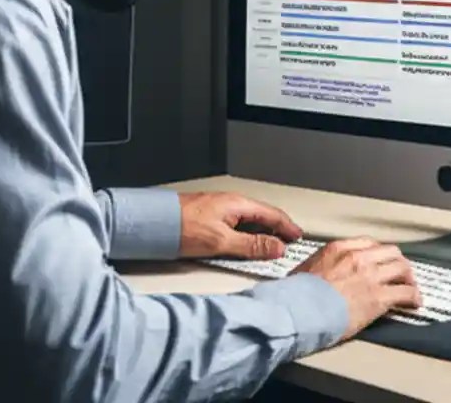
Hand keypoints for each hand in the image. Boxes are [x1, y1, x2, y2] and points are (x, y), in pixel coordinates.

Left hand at [177, 192, 302, 259]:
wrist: (152, 223)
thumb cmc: (182, 228)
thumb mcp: (222, 242)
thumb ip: (251, 245)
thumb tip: (277, 247)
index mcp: (238, 204)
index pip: (272, 214)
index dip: (287, 226)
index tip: (297, 236)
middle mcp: (231, 202)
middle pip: (262, 215)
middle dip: (277, 228)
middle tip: (288, 242)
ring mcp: (219, 207)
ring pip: (249, 219)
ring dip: (261, 231)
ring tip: (269, 246)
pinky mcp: (209, 215)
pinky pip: (236, 223)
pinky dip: (247, 233)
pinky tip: (245, 243)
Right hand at [290, 238, 422, 340]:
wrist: (299, 309)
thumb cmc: (296, 295)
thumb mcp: (304, 270)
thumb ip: (319, 265)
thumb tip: (318, 273)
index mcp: (338, 248)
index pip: (369, 243)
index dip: (380, 253)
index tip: (381, 260)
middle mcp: (358, 258)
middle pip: (390, 252)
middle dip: (398, 262)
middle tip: (400, 273)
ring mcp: (370, 276)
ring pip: (402, 269)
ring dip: (409, 278)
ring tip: (411, 287)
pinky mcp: (379, 297)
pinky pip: (406, 293)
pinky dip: (414, 297)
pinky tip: (415, 303)